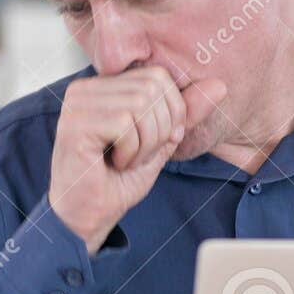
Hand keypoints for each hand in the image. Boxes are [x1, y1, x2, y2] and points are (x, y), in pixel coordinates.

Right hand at [49, 67, 227, 252]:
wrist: (90, 216)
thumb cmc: (118, 180)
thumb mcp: (161, 142)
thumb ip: (185, 113)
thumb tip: (219, 85)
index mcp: (104, 86)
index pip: (158, 76)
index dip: (172, 111)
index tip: (159, 142)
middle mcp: (85, 88)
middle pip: (152, 88)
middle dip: (160, 129)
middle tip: (140, 155)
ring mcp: (77, 104)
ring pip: (141, 105)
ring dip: (146, 144)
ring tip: (127, 161)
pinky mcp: (75, 124)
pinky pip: (125, 124)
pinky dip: (132, 152)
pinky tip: (114, 165)